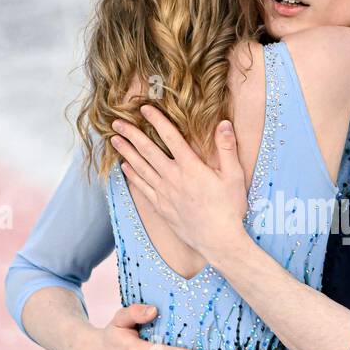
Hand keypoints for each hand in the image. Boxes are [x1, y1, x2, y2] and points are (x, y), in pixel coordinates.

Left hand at [110, 105, 247, 261]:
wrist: (218, 241)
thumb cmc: (229, 209)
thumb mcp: (234, 176)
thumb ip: (228, 148)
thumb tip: (224, 124)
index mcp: (191, 167)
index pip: (170, 137)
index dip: (157, 120)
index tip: (144, 108)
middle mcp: (173, 177)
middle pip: (148, 150)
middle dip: (131, 134)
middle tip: (116, 122)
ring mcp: (165, 193)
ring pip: (141, 168)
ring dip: (126, 152)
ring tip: (115, 140)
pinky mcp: (162, 207)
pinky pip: (142, 187)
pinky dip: (132, 176)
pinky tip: (125, 168)